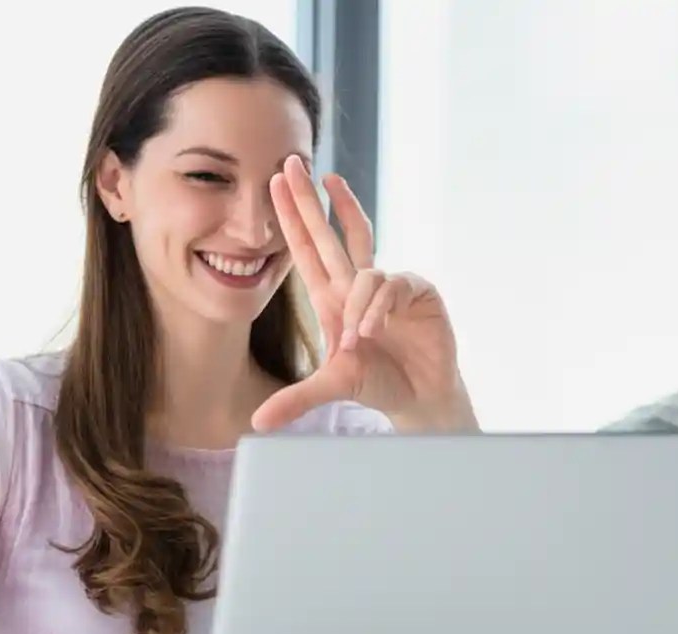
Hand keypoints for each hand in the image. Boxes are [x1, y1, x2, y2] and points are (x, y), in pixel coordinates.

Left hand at [250, 156, 476, 432]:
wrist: (422, 396)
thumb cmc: (377, 383)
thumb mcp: (331, 387)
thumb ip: (295, 400)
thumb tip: (255, 426)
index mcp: (332, 296)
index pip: (306, 247)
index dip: (293, 214)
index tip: (279, 182)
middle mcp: (357, 283)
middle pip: (331, 232)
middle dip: (311, 200)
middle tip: (293, 163)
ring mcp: (388, 283)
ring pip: (364, 264)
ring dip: (357, 302)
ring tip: (361, 339)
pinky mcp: (416, 289)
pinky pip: (390, 285)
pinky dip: (380, 308)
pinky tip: (379, 331)